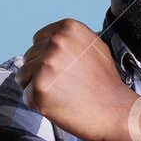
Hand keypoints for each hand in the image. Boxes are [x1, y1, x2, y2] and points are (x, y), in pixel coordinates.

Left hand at [16, 19, 134, 140]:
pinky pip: (26, 95)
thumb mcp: (93, 48)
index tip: (63, 71)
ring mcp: (46, 65)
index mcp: (68, 28)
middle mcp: (55, 42)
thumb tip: (46, 41)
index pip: (38, 40)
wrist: (117, 112)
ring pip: (23, 75)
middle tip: (65, 87)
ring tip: (62, 95)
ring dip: (37, 87)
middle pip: (29, 57)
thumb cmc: (106, 84)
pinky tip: (59, 105)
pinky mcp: (39, 87)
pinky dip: (38, 104)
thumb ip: (69, 41)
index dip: (47, 57)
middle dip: (41, 73)